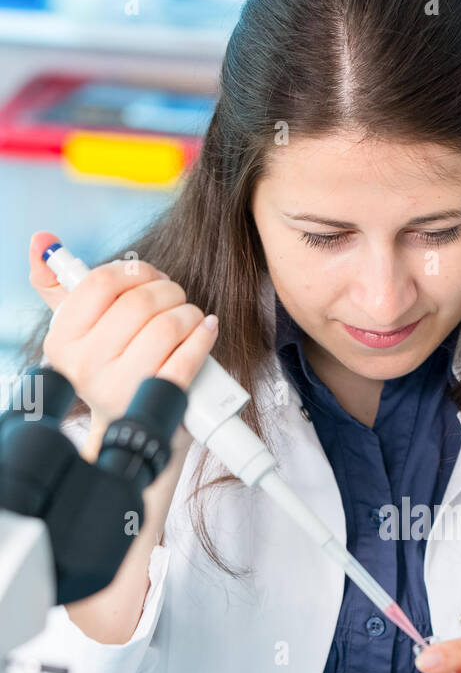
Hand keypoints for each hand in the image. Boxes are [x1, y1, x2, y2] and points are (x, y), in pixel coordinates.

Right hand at [28, 231, 217, 444]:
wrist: (127, 431)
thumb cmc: (107, 370)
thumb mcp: (78, 333)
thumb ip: (58, 286)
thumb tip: (42, 240)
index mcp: (62, 342)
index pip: (99, 283)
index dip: (133, 271)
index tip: (149, 276)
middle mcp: (86, 366)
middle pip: (139, 303)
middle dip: (167, 291)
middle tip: (175, 297)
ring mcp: (121, 388)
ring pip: (167, 326)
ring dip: (189, 312)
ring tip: (191, 316)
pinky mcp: (157, 403)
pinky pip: (188, 357)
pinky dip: (203, 336)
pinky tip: (206, 329)